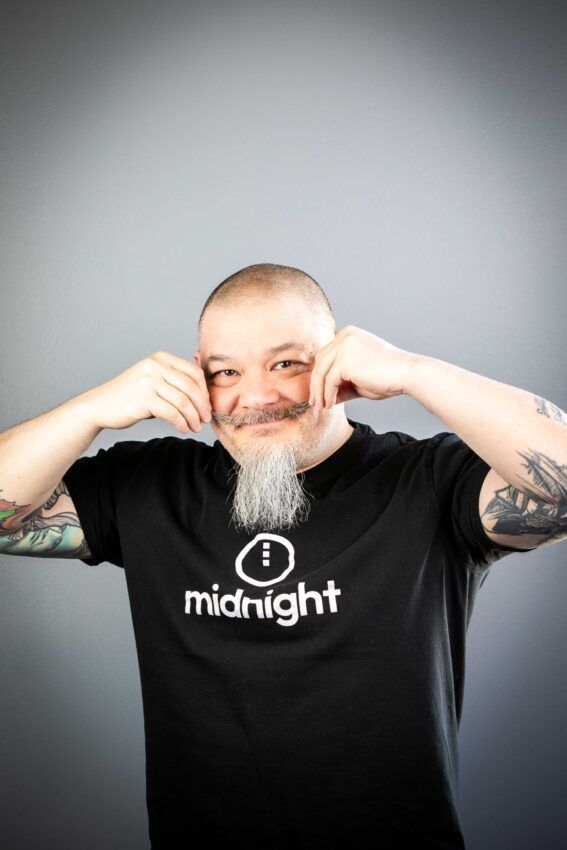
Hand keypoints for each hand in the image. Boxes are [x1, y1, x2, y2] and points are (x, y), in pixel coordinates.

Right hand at [83, 350, 212, 433]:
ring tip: (195, 427)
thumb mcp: (152, 380)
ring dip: (193, 417)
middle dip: (202, 405)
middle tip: (206, 419)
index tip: (207, 405)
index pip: (194, 372)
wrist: (99, 406)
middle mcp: (155, 366)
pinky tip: (183, 428)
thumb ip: (173, 381)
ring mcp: (149, 381)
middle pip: (191, 386)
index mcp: (161, 358)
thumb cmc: (129, 396)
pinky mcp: (144, 398)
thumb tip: (204, 393)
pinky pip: (172, 413)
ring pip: (183, 401)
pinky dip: (181, 423)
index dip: (205, 391)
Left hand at [308, 326, 417, 409]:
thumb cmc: (388, 376)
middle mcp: (344, 335)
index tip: (318, 392)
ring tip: (321, 407)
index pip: (326, 354)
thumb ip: (340, 382)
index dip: (321, 374)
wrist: (407, 375)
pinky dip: (327, 395)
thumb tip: (322, 396)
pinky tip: (330, 405)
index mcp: (348, 334)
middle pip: (320, 362)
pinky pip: (329, 381)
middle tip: (315, 402)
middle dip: (316, 384)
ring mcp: (344, 346)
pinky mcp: (345, 360)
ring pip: (321, 372)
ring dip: (318, 392)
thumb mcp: (358, 377)